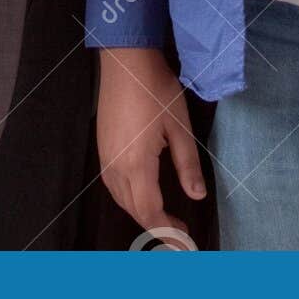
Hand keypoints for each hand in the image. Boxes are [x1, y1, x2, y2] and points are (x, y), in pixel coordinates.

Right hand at [97, 47, 205, 242]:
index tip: (184, 238)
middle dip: (156, 226)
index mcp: (136, 165)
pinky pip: (113, 185)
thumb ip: (187, 164)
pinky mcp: (101, 148)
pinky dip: (129, 198)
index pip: (150, 211)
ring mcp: (104, 158)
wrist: (125, 61)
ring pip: (121, 199)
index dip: (167, 230)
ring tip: (165, 217)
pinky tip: (142, 193)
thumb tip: (197, 196)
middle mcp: (115, 167)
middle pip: (134, 209)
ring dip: (142, 212)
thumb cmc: (156, 89)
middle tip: (179, 233)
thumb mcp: (179, 126)